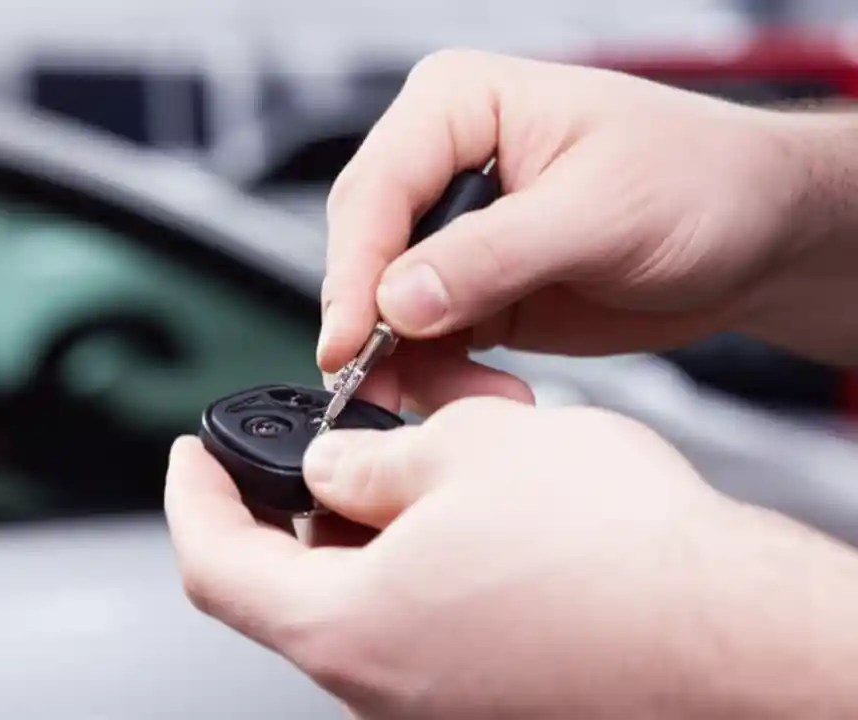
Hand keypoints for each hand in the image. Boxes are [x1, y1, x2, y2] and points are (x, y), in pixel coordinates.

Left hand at [165, 398, 857, 717]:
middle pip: (293, 586)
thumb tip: (333, 474)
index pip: (213, 566)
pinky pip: (428, 627)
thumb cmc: (617, 555)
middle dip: (305, 502)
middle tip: (339, 446)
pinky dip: (430, 565)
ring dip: (382, 529)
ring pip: (369, 601)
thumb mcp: (461, 453)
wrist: (738, 635)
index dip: (191, 499)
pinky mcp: (494, 702)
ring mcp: (440, 704)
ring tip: (438, 463)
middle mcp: (383, 688)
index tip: (192, 456)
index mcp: (346, 628)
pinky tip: (484, 516)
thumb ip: (366, 465)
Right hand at [319, 50, 857, 411]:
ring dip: (413, 366)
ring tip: (471, 401)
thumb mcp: (600, 214)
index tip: (348, 342)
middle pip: (365, 251)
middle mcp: (442, 164)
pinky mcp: (469, 290)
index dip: (355, 270)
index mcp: (459, 106)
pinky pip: (424, 344)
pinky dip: (443, 379)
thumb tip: (396, 302)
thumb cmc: (700, 181)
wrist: (757, 236)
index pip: (377, 188)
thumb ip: (493, 256)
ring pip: (385, 310)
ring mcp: (452, 232)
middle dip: (373, 327)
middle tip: (380, 388)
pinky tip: (493, 394)